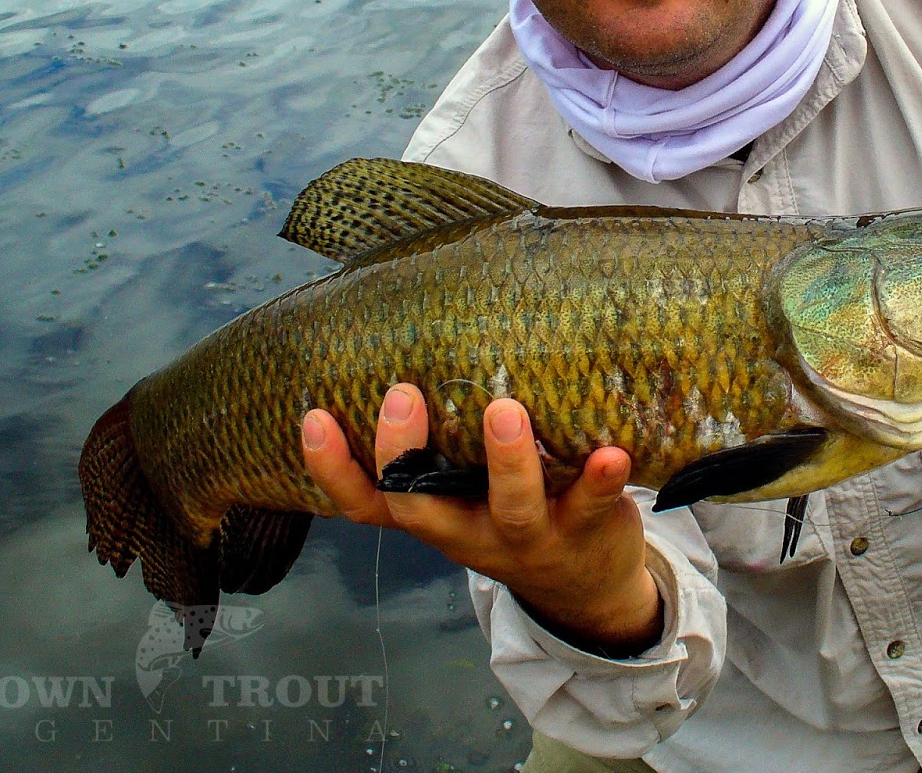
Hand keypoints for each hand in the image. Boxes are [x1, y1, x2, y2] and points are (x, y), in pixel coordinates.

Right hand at [302, 384, 662, 654]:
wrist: (588, 587)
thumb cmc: (516, 512)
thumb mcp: (467, 490)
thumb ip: (442, 441)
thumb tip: (413, 335)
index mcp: (433, 516)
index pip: (365, 503)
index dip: (331, 469)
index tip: (311, 417)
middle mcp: (469, 533)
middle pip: (421, 508)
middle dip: (404, 455)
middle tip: (402, 395)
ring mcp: (527, 539)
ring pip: (510, 508)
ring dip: (506, 462)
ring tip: (504, 411)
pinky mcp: (583, 531)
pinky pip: (591, 506)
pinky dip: (600, 479)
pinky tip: (610, 452)